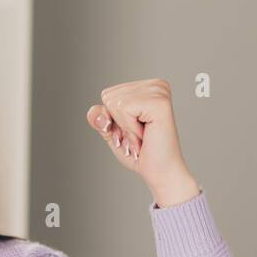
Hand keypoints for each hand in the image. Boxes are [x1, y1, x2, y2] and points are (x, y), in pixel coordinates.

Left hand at [86, 79, 199, 206]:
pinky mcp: (160, 102)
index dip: (114, 119)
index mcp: (146, 88)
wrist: (159, 171)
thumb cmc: (140, 153)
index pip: (108, 95)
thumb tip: (96, 111)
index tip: (133, 131)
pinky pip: (124, 108)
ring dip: (125, 128)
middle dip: (118, 123)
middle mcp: (155, 85)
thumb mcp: (111, 132)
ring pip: (115, 103)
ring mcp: (159, 91)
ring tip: (142, 136)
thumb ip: (99, 117)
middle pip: (109, 97)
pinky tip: (145, 134)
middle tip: (138, 136)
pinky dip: (129, 128)